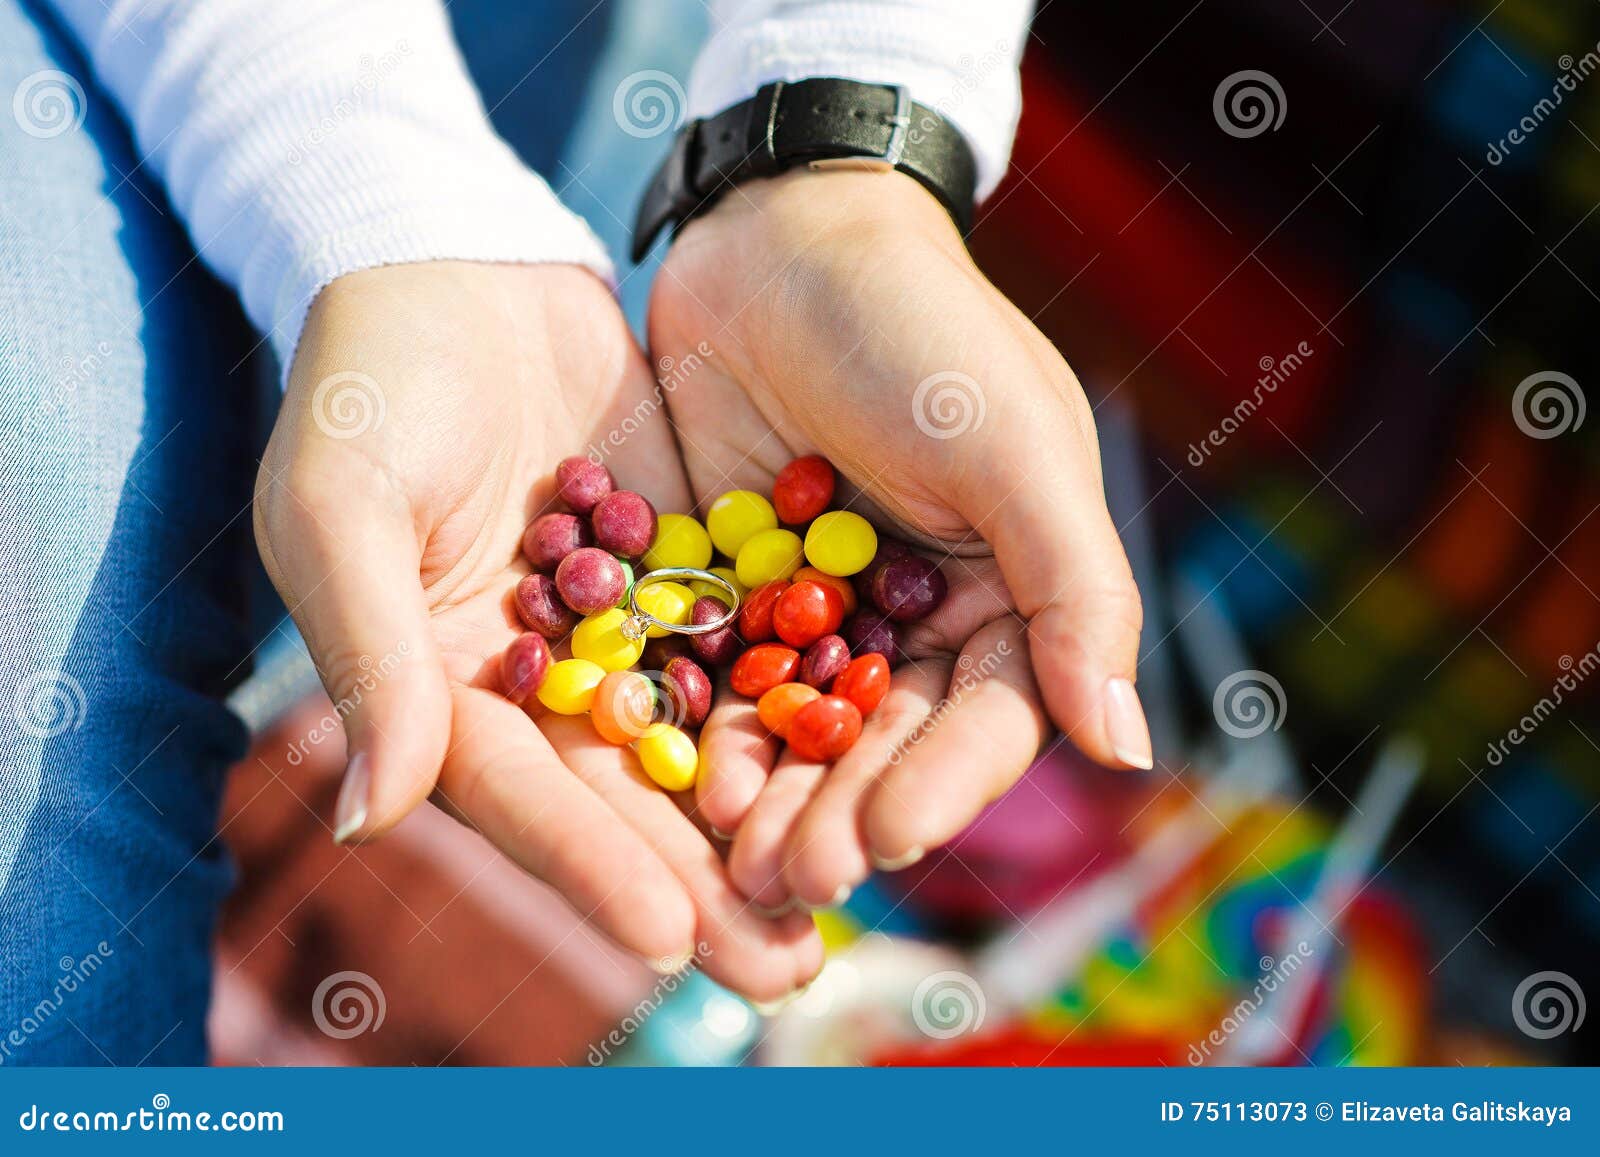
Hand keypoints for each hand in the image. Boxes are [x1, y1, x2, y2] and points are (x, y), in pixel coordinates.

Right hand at [255, 261, 820, 1000]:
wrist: (458, 270)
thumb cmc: (368, 384)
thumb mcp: (344, 507)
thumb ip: (371, 657)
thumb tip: (371, 814)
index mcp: (443, 688)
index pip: (519, 794)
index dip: (588, 866)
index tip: (666, 939)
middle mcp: (537, 681)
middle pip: (623, 799)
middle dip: (701, 886)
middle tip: (787, 968)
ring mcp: (619, 630)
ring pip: (696, 741)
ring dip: (764, 819)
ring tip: (844, 894)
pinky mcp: (685, 573)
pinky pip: (742, 647)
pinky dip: (794, 702)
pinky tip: (865, 755)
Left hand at [649, 170, 1149, 910]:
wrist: (779, 232)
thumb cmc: (919, 328)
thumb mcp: (1012, 448)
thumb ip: (1074, 592)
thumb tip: (1129, 749)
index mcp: (1007, 591)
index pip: (986, 716)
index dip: (941, 784)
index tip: (887, 838)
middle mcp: (917, 615)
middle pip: (886, 742)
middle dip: (843, 812)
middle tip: (791, 877)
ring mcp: (820, 607)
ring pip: (800, 727)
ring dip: (771, 795)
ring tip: (730, 858)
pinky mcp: (732, 586)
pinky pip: (718, 673)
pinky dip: (701, 726)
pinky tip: (676, 776)